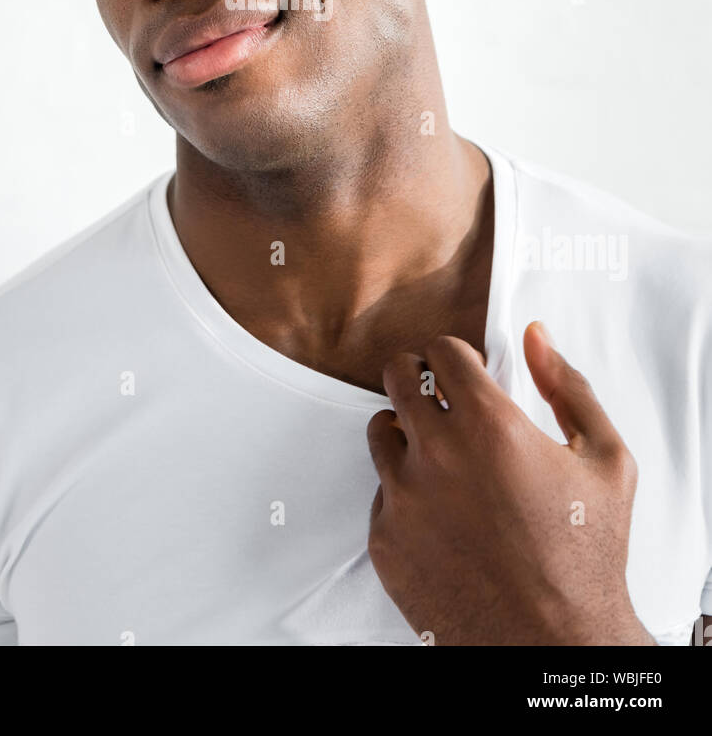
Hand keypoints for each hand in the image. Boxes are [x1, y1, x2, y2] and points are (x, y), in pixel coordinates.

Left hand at [366, 321, 655, 645]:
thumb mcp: (605, 460)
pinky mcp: (385, 539)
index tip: (463, 369)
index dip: (454, 354)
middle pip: (398, 375)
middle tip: (439, 393)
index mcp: (488, 426)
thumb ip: (569, 387)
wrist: (552, 644)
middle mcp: (436, 454)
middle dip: (420, 375)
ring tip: (441, 455)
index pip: (440, 350)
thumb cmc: (584, 560)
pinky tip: (442, 512)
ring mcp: (403, 498)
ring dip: (406, 431)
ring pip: (381, 430)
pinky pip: (380, 492)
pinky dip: (405, 493)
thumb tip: (536, 340)